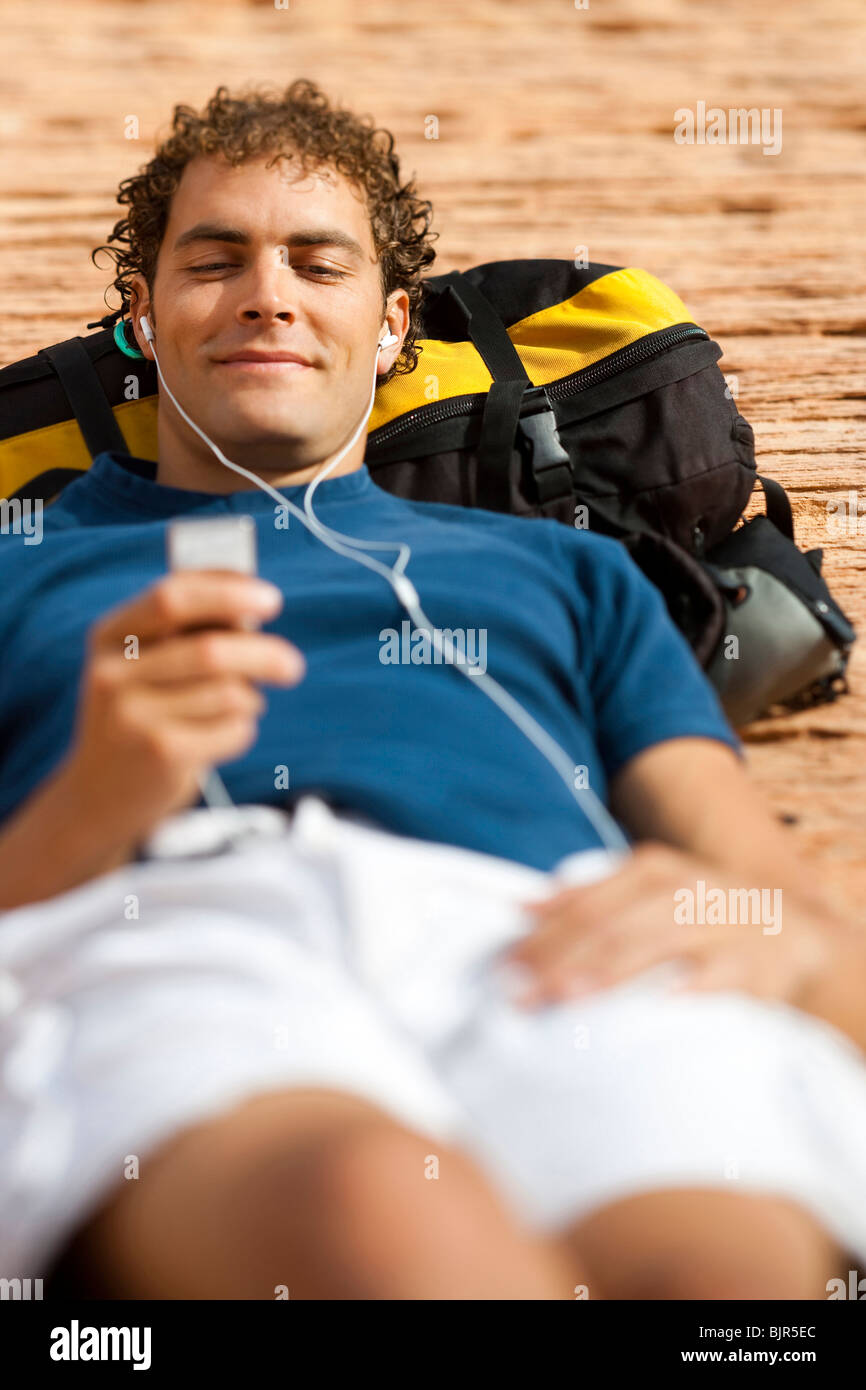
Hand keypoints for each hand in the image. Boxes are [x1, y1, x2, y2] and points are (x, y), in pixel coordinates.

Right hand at [59, 571, 304, 848]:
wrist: (99, 794)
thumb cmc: (143, 715)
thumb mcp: (144, 666)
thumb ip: (189, 631)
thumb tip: (253, 602)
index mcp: (109, 637)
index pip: (172, 597)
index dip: (227, 591)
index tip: (271, 598)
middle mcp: (113, 674)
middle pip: (210, 650)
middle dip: (263, 654)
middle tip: (292, 666)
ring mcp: (134, 716)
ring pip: (229, 692)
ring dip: (250, 699)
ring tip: (238, 708)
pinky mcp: (162, 753)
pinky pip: (233, 728)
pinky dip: (242, 729)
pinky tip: (220, 736)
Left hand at [503, 841, 839, 1011]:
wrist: (799, 932)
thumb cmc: (703, 920)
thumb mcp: (650, 897)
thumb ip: (591, 902)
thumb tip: (521, 909)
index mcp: (653, 872)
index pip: (587, 904)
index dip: (543, 935)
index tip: (505, 967)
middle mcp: (685, 890)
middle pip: (611, 925)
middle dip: (561, 961)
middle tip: (520, 995)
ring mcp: (722, 923)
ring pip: (656, 944)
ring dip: (608, 973)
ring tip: (568, 998)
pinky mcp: (759, 963)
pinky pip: (721, 976)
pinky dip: (691, 988)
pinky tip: (661, 1005)